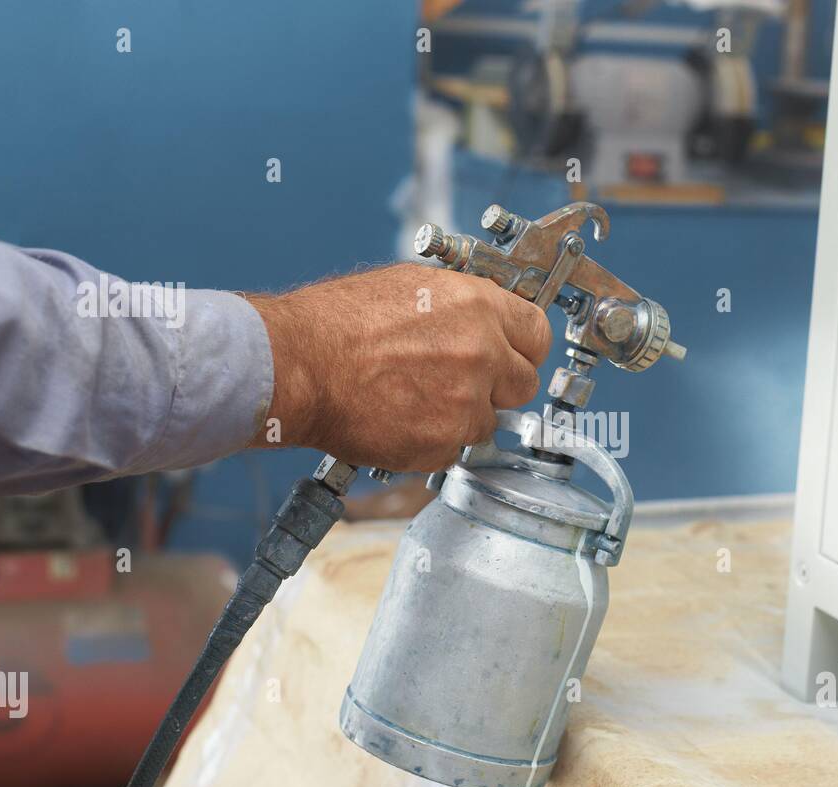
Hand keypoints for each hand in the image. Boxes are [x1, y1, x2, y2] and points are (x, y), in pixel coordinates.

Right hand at [247, 263, 551, 471]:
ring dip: (463, 416)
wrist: (300, 365)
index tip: (513, 353)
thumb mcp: (411, 286)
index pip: (538, 333)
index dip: (524, 346)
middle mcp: (483, 355)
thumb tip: (485, 318)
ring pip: (489, 421)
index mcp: (479, 308)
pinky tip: (402, 418)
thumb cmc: (338, 323)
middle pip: (524, 384)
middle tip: (463, 382)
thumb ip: (462, 306)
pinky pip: (457, 448)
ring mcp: (466, 404)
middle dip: (499, 385)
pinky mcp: (444, 444)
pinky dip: (435, 440)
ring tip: (416, 399)